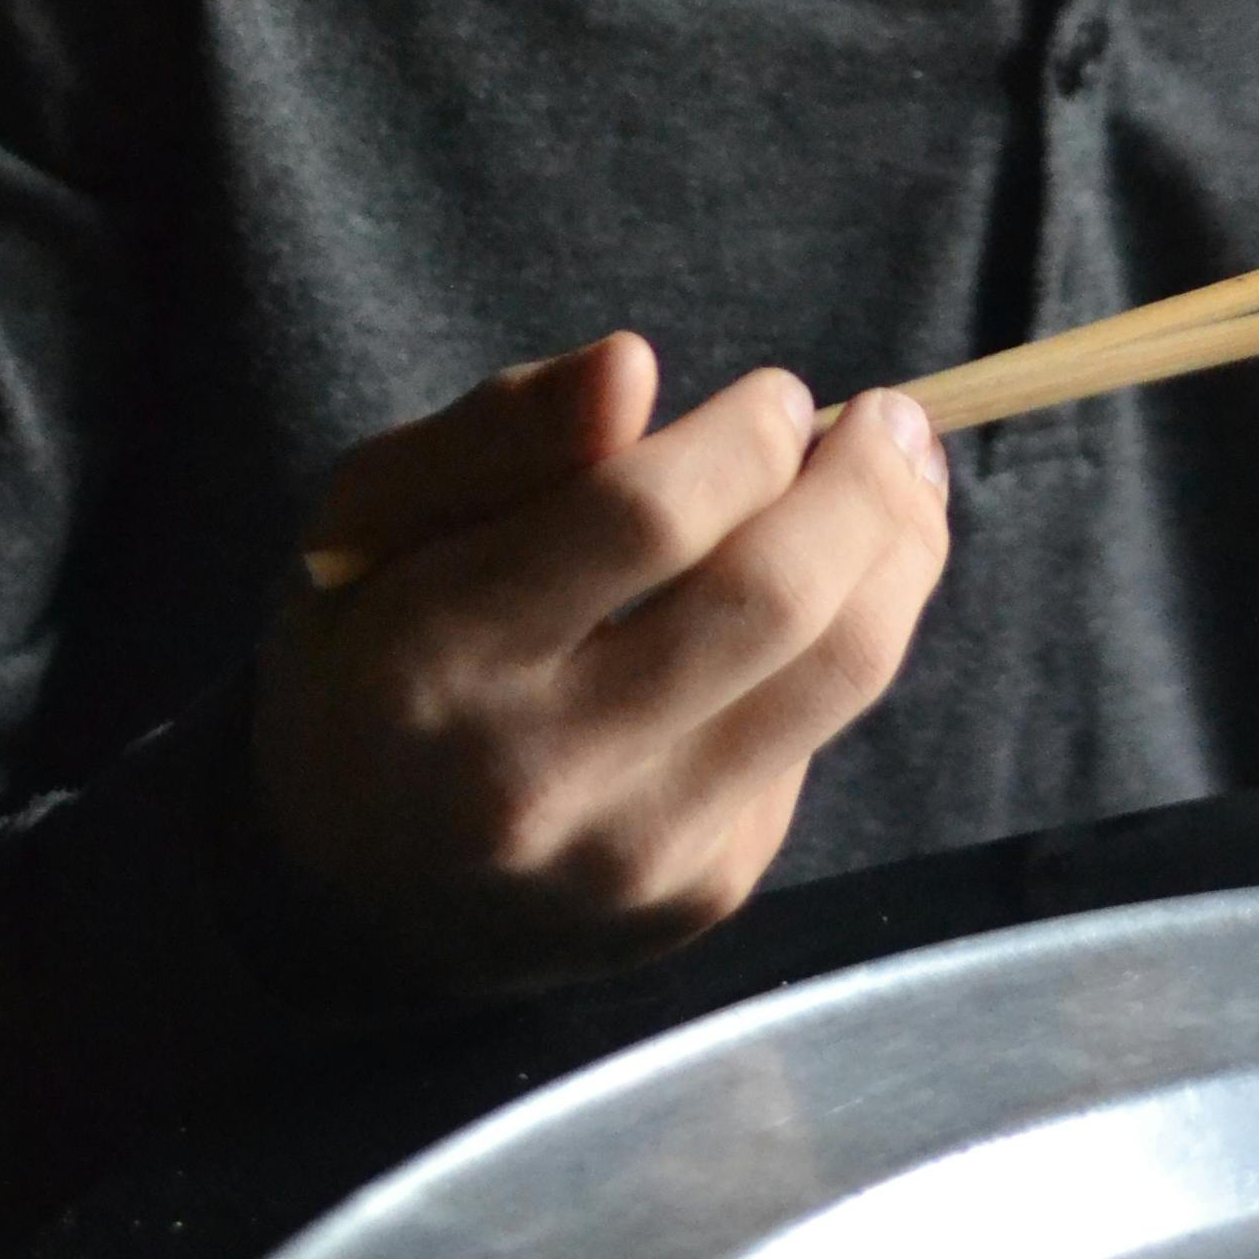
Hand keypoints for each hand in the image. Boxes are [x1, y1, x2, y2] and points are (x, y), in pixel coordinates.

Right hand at [249, 333, 949, 992]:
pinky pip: (814, 740)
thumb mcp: (373, 516)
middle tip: (891, 418)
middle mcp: (543, 776)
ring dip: (903, 554)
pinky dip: (838, 646)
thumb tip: (633, 365)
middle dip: (864, 483)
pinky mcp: (700, 894)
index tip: (780, 393)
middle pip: (772, 598)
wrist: (353, 892)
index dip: (747, 435)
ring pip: (837, 676)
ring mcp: (634, 854)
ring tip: (905, 480)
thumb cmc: (371, 654)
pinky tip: (820, 599)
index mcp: (441, 657)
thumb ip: (499, 432)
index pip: (647, 516)